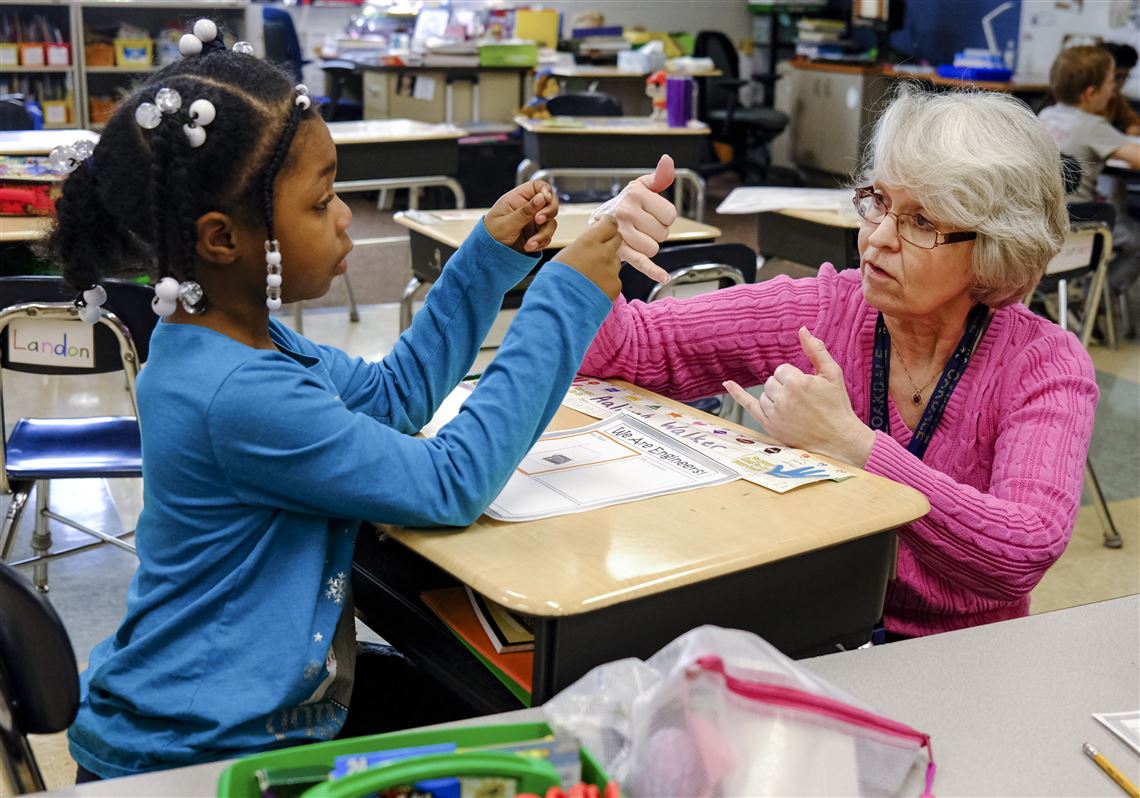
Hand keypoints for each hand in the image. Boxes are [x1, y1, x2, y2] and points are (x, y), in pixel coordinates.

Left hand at [484, 180, 558, 253]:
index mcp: (518, 199)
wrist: (488, 255)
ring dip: (544, 234)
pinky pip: (547, 237)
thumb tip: (541, 197)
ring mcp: (533, 222)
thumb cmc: (490, 235)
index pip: (538, 187)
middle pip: (550, 203)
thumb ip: (525, 211)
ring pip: (551, 223)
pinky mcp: (536, 235)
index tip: (546, 199)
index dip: (546, 191)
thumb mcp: (506, 223)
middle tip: (539, 221)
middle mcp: (528, 209)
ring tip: (530, 244)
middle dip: (549, 212)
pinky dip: (541, 243)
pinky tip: (529, 247)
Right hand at [557, 215, 621, 299]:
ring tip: (591, 274)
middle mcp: (604, 254)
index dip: (608, 223)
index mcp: (588, 242)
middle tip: (599, 247)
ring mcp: (612, 271)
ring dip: (607, 262)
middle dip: (609, 240)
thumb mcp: (565, 255)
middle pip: (617, 239)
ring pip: (615, 260)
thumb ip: (582, 245)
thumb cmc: (555, 281)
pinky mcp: (616, 286)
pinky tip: (594, 287)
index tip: (604, 224)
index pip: (610, 223)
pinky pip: (615, 278)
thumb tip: (591, 242)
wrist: (559, 308)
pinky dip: (607, 280)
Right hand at [589, 154, 678, 282]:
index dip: (664, 217)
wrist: (597, 222)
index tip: (651, 214)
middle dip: (656, 232)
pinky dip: (653, 271)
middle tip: (640, 226)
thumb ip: (659, 177)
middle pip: (663, 234)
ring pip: (653, 249)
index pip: (670, 215)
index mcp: (635, 194)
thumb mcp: (640, 187)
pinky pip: (640, 262)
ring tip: (634, 236)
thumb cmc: (625, 204)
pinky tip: (664, 276)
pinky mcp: (618, 251)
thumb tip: (668, 161)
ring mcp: (620, 232)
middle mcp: (626, 211)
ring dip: (648, 246)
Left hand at [722, 327, 874, 466]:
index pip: (783, 370)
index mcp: (797, 382)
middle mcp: (783, 398)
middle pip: (772, 381)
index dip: (795, 378)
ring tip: (796, 409)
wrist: (838, 439)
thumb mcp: (832, 374)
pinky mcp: (769, 426)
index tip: (807, 389)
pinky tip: (727, 383)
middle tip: (803, 400)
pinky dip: (737, 394)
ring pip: (765, 394)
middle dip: (785, 387)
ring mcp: (774, 414)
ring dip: (776, 397)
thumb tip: (802, 330)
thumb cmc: (837, 405)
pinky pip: (748, 406)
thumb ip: (816, 350)